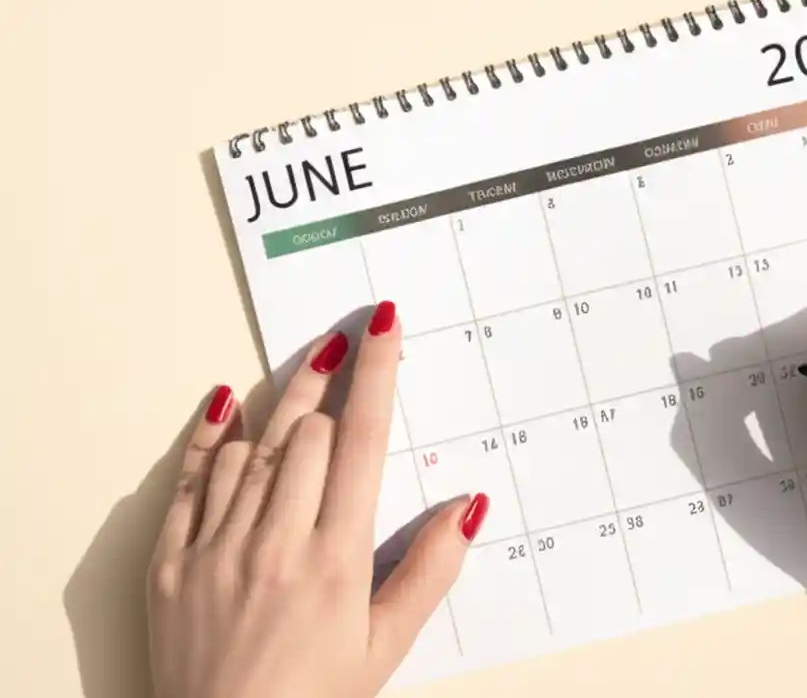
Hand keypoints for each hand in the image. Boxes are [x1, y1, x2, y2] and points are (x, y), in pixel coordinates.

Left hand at [147, 301, 488, 697]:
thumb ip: (430, 571)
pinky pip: (191, 479)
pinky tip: (230, 403)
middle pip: (304, 430)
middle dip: (330, 384)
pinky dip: (212, 436)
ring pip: (251, 446)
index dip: (376, 374)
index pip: (362, 441)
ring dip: (284, 402)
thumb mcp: (386, 645)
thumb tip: (469, 506)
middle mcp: (274, 541)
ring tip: (308, 370)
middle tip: (344, 348)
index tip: (383, 326)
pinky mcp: (172, 561)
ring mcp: (216, 547)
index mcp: (336, 559)